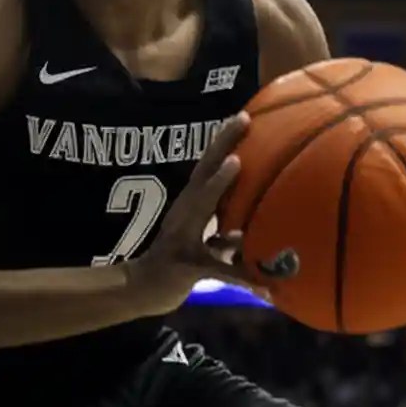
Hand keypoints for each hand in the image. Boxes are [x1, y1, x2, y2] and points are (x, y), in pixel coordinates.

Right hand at [126, 112, 277, 315]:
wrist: (141, 290)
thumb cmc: (174, 266)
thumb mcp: (202, 248)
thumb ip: (222, 239)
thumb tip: (246, 232)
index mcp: (189, 208)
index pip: (207, 169)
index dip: (223, 142)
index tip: (243, 116)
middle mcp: (183, 214)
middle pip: (202, 173)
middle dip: (221, 145)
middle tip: (242, 119)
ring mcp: (182, 237)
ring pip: (201, 205)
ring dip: (217, 184)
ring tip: (237, 164)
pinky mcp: (186, 265)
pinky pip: (215, 267)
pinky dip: (239, 275)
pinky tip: (264, 285)